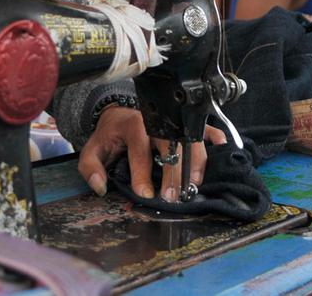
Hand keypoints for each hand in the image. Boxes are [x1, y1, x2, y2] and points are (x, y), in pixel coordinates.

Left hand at [77, 106, 227, 202]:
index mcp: (133, 126)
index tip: (146, 194)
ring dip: (195, 163)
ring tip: (194, 185)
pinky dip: (215, 140)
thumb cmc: (111, 135)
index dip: (143, 173)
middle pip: (170, 145)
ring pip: (191, 139)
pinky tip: (221, 152)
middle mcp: (156, 121)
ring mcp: (174, 121)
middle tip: (173, 196)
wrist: (122, 114)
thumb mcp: (92, 149)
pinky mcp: (186, 124)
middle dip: (173, 172)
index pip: (140, 150)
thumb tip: (100, 186)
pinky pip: (205, 130)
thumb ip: (90, 167)